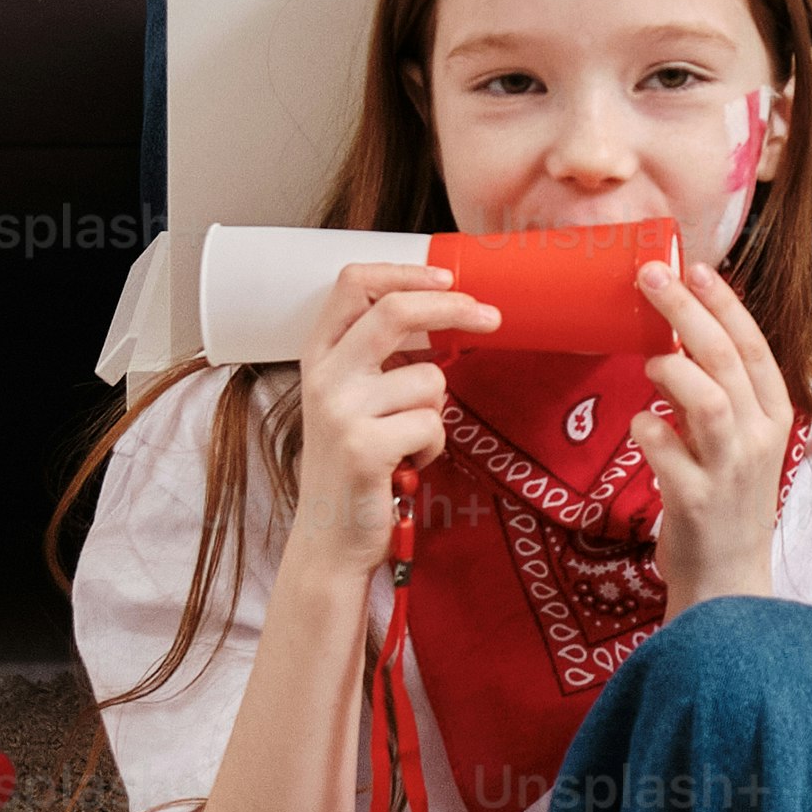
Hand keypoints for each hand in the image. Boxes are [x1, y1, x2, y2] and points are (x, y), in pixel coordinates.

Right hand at [282, 262, 498, 584]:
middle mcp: (323, 377)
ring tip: (408, 441)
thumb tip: (447, 310)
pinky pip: (433, 425)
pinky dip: (433, 447)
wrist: (329, 540)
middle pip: (396, 311)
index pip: (352, 284)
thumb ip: (379, 356)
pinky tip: (406, 466)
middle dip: (455, 308)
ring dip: (436, 412)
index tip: (448, 278)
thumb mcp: (351, 399)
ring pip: (429, 379)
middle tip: (493, 318)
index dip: (405, 272)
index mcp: (318, 356)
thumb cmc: (354, 464)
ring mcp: (340, 412)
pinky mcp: (364, 448)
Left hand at [629, 252, 796, 615]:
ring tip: (649, 360)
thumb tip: (681, 334)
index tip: (695, 266)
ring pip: (707, 400)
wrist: (727, 583)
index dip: (724, 303)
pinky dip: (647, 428)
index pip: (753, 346)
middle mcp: (758, 439)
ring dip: (672, 369)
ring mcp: (728, 471)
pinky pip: (664, 450)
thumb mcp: (740, 442)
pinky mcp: (694, 502)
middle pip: (725, 360)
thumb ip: (721, 393)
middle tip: (650, 276)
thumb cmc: (726, 502)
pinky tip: (640, 425)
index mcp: (774, 416)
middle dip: (686, 312)